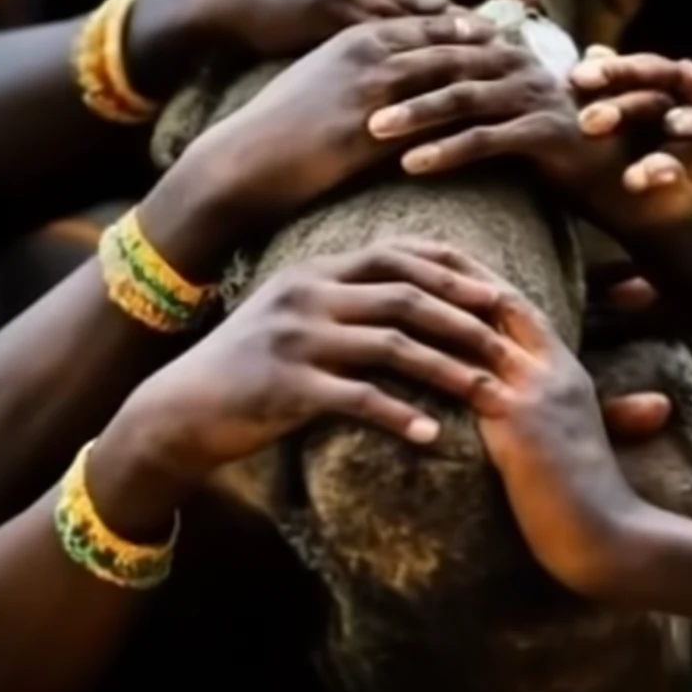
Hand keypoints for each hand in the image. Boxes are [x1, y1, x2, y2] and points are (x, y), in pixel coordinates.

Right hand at [88, 243, 512, 536]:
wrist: (181, 407)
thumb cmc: (247, 364)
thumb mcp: (289, 314)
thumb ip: (339, 297)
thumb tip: (404, 294)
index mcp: (313, 273)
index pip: (395, 255)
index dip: (451, 271)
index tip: (496, 292)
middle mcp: (306, 296)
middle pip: (404, 296)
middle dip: (465, 319)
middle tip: (510, 342)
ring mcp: (295, 339)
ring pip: (392, 346)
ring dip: (448, 370)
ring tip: (491, 393)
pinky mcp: (286, 387)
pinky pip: (358, 400)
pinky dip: (400, 416)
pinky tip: (432, 436)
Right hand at [135, 13, 543, 282]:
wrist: (237, 164)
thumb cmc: (274, 130)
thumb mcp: (318, 79)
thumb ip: (361, 65)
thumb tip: (400, 78)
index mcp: (354, 24)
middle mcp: (366, 41)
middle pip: (452, 15)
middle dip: (503, 11)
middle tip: (551, 12)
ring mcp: (371, 79)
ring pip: (455, 56)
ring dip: (504, 56)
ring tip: (546, 60)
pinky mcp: (373, 120)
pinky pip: (440, 106)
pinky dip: (481, 103)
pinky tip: (515, 109)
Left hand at [368, 43, 691, 234]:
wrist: (625, 171)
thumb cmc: (552, 143)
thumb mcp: (502, 113)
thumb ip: (465, 96)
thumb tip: (408, 91)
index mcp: (499, 52)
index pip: (435, 47)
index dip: (390, 56)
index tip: (341, 70)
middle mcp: (516, 65)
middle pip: (441, 66)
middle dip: (391, 81)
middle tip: (341, 97)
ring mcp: (534, 95)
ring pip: (461, 99)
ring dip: (413, 114)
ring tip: (369, 131)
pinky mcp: (549, 132)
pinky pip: (489, 139)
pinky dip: (448, 151)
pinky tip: (410, 166)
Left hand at [395, 242, 640, 594]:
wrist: (607, 537)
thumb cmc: (582, 494)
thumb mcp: (571, 432)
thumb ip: (543, 403)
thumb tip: (503, 392)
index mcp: (564, 369)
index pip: (519, 305)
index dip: (480, 279)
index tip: (443, 259)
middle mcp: (551, 370)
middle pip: (500, 303)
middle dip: (456, 277)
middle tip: (412, 256)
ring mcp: (536, 393)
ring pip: (481, 332)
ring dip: (436, 311)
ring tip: (394, 294)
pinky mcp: (518, 424)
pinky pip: (468, 379)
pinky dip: (432, 362)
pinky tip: (394, 353)